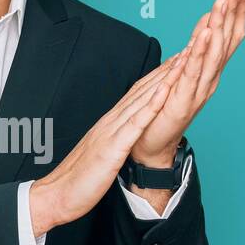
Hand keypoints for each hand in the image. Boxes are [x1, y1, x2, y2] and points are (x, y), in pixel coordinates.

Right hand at [29, 48, 189, 237]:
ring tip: (183, 61)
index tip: (176, 62)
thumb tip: (124, 137)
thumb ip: (112, 141)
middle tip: (188, 49)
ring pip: (141, 101)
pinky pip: (134, 125)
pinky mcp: (111, 148)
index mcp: (108, 125)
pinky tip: (164, 93)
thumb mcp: (101, 155)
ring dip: (163, 80)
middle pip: (142, 91)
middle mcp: (110, 123)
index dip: (158, 77)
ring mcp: (110, 133)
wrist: (56, 195)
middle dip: (166, 71)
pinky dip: (150, 107)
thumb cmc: (77, 180)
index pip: (136, 96)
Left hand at [131, 0, 244, 167]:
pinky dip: (201, 51)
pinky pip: (193, 72)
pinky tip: (206, 33)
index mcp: (210, 72)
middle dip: (232, 13)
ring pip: (213, 53)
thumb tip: (207, 23)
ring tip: (221, 2)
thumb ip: (195, 49)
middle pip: (226, 41)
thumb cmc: (166, 109)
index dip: (235, 13)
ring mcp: (198, 90)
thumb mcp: (183, 72)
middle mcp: (210, 79)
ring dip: (218, 26)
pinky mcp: (183, 100)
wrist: (152, 146)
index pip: (228, 37)